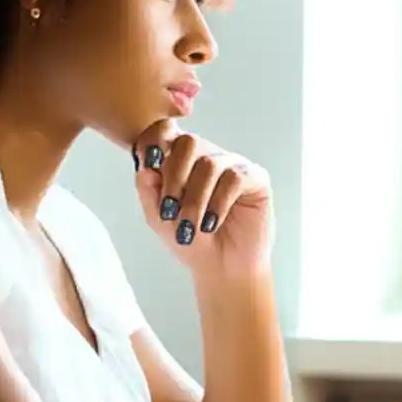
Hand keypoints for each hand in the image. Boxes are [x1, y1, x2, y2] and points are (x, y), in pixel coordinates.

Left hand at [133, 120, 273, 277]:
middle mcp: (208, 156)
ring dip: (194, 200)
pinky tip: (211, 224)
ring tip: (189, 228)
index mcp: (182, 160)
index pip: (167, 131)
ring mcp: (233, 165)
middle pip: (189, 142)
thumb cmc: (191, 241)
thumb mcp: (159, 218)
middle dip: (174, 177)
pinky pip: (234, 178)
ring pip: (209, 164)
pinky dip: (218, 203)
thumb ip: (148, 191)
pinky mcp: (256, 178)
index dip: (155, 139)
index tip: (147, 161)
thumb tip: (145, 167)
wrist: (222, 270)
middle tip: (169, 211)